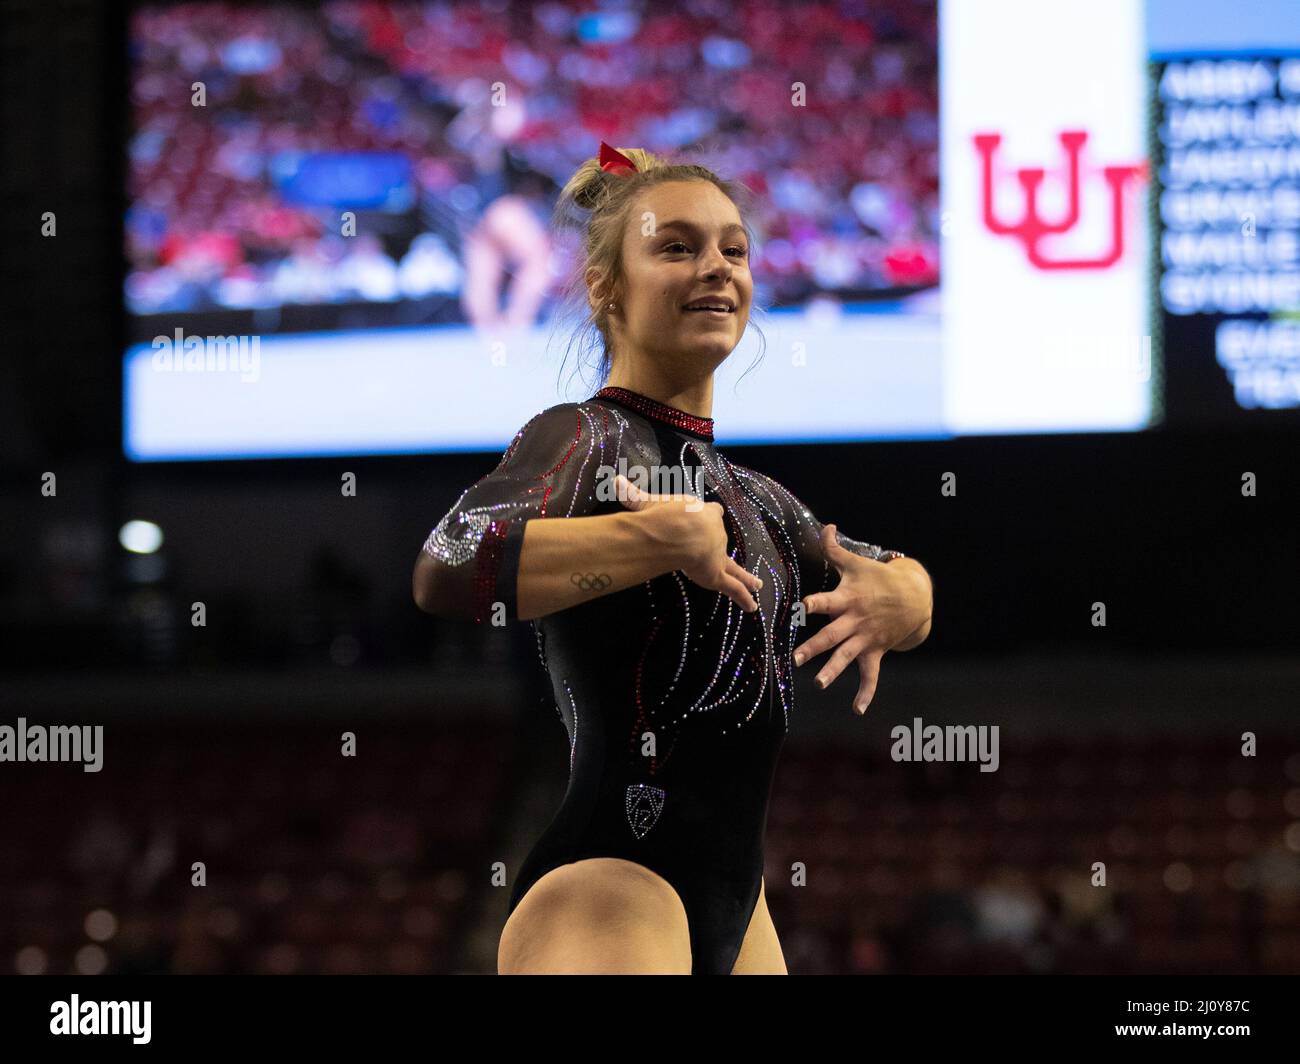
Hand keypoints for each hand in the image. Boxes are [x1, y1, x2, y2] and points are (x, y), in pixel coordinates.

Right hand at [614, 473, 761, 611]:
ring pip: (734, 567)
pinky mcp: (716, 574)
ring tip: (757, 584)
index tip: (713, 513)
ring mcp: (718, 555)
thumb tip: (614, 481)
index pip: (712, 512)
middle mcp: (715, 534)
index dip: (710, 515)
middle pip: (721, 539)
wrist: (677, 530)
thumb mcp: (647, 503)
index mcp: (702, 515)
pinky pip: (734, 587)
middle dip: (719, 545)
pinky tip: (752, 606)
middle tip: (718, 551)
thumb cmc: (664, 514)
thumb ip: (633, 495)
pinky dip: (743, 597)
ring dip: (746, 576)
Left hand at [792, 524, 930, 714]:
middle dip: (814, 647)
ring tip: (819, 684)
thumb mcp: (856, 563)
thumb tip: (826, 526)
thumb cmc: (877, 578)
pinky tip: (857, 710)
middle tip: (796, 659)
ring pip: (847, 658)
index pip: (826, 601)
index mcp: (847, 599)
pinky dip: (865, 693)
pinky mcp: (874, 652)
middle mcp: (854, 621)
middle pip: (832, 636)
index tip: (802, 607)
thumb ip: (834, 549)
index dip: (814, 603)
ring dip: (833, 671)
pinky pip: (871, 676)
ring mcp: (865, 639)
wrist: (913, 597)